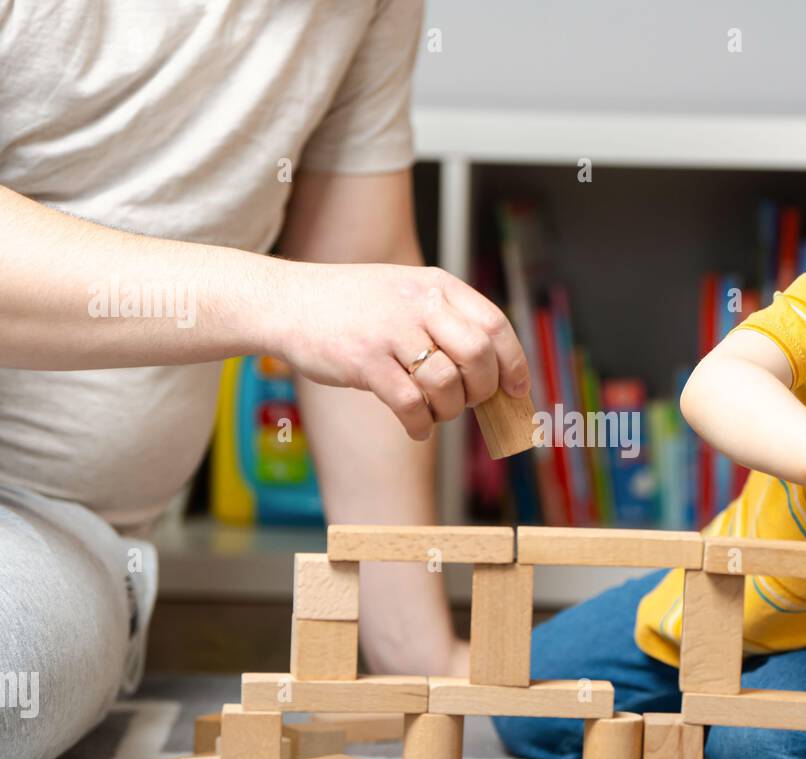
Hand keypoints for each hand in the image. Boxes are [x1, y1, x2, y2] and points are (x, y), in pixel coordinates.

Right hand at [274, 262, 530, 440]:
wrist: (288, 302)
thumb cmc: (354, 306)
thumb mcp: (406, 293)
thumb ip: (448, 321)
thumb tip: (495, 373)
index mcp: (436, 285)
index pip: (495, 324)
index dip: (514, 363)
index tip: (517, 390)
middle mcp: (418, 303)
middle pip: (478, 355)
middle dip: (482, 389)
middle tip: (469, 402)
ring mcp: (390, 331)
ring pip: (446, 383)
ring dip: (449, 409)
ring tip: (435, 411)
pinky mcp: (364, 361)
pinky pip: (410, 404)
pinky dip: (421, 424)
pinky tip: (416, 426)